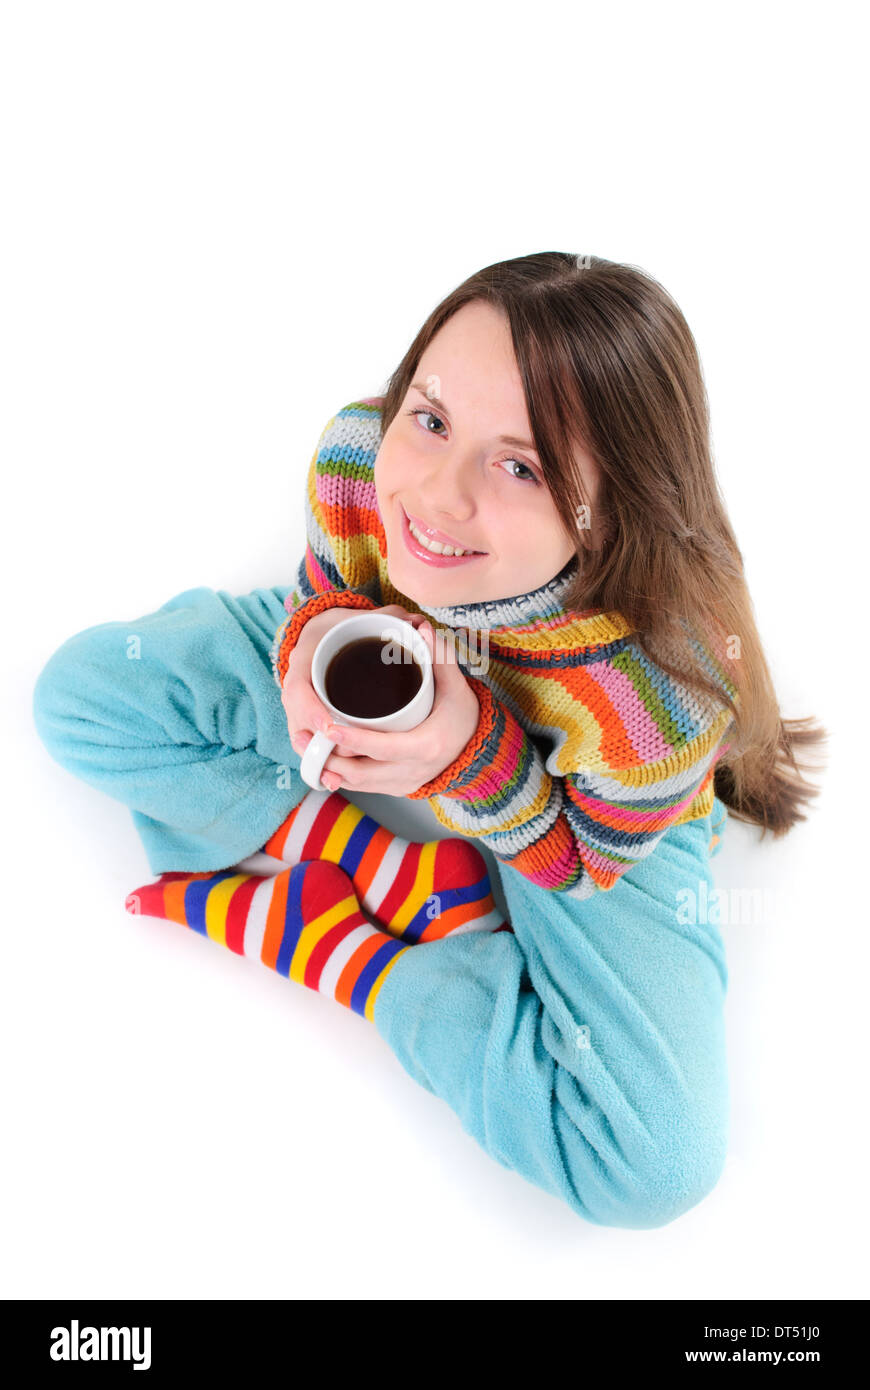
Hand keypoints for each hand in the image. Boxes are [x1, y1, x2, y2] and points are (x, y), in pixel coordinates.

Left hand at [287, 606, 481, 795]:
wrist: (476, 749)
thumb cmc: (462, 715)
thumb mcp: (456, 687)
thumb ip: (440, 658)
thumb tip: (422, 628)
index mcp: (426, 746)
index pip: (383, 748)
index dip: (354, 739)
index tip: (328, 727)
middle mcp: (414, 771)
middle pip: (363, 771)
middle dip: (329, 757)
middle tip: (302, 736)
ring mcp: (404, 783)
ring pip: (358, 783)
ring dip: (329, 768)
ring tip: (304, 746)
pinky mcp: (397, 788)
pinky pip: (363, 787)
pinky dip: (341, 777)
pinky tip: (321, 763)